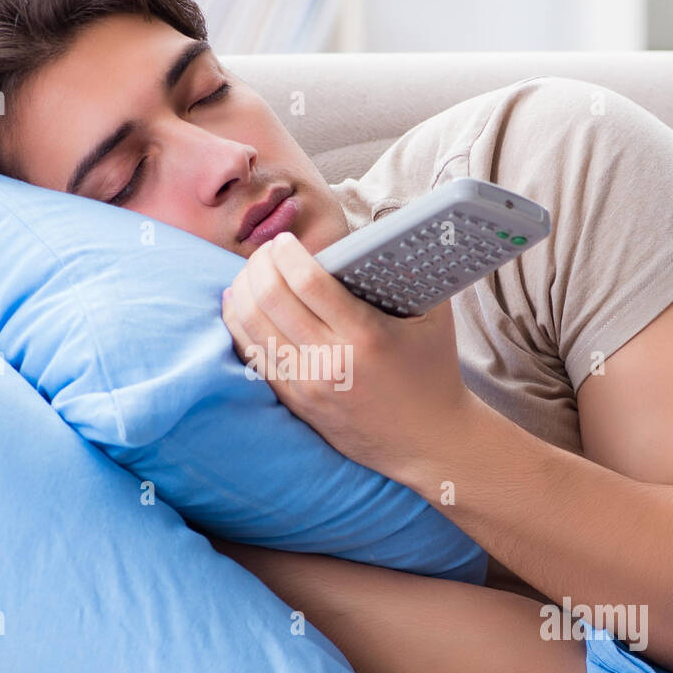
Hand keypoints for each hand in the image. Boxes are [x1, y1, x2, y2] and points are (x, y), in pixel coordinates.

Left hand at [220, 230, 475, 482]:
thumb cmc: (433, 371)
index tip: (284, 241)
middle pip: (270, 298)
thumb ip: (407, 272)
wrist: (428, 440)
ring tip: (250, 274)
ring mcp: (308, 386)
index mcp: (366, 336)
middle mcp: (331, 362)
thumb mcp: (433, 316)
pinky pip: (252, 356)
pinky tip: (239, 305)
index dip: (285, 253)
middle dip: (259, 265)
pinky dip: (239, 325)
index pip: (306, 281)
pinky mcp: (296, 402)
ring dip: (242, 291)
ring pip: (251, 327)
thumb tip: (374, 232)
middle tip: (265, 252)